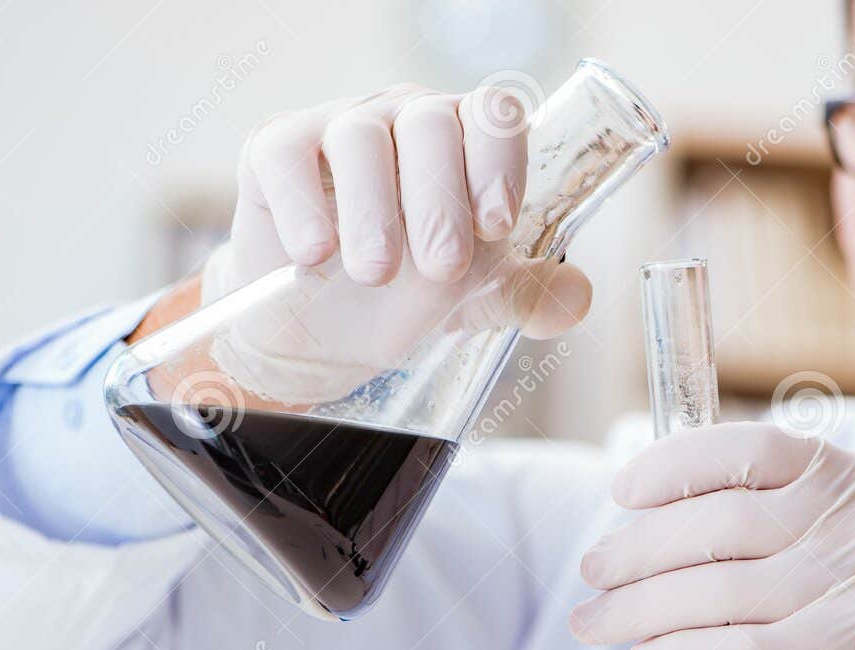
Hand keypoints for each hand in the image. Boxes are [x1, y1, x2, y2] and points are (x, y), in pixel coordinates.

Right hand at [194, 85, 591, 403]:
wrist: (324, 329)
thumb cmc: (408, 292)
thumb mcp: (477, 300)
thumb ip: (529, 296)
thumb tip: (578, 298)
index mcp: (466, 143)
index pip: (494, 116)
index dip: (499, 163)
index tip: (497, 225)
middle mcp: (405, 118)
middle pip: (430, 124)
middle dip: (440, 199)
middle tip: (441, 267)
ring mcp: (339, 126)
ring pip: (360, 136)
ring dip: (373, 210)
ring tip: (376, 273)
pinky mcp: (276, 148)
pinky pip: (289, 154)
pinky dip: (305, 206)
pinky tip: (315, 255)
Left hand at [570, 422, 854, 649]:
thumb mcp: (853, 557)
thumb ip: (781, 528)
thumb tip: (655, 520)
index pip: (754, 449)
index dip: (676, 465)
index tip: (624, 492)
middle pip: (721, 522)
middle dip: (638, 550)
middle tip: (593, 572)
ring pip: (715, 589)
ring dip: (637, 608)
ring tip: (596, 622)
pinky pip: (733, 647)